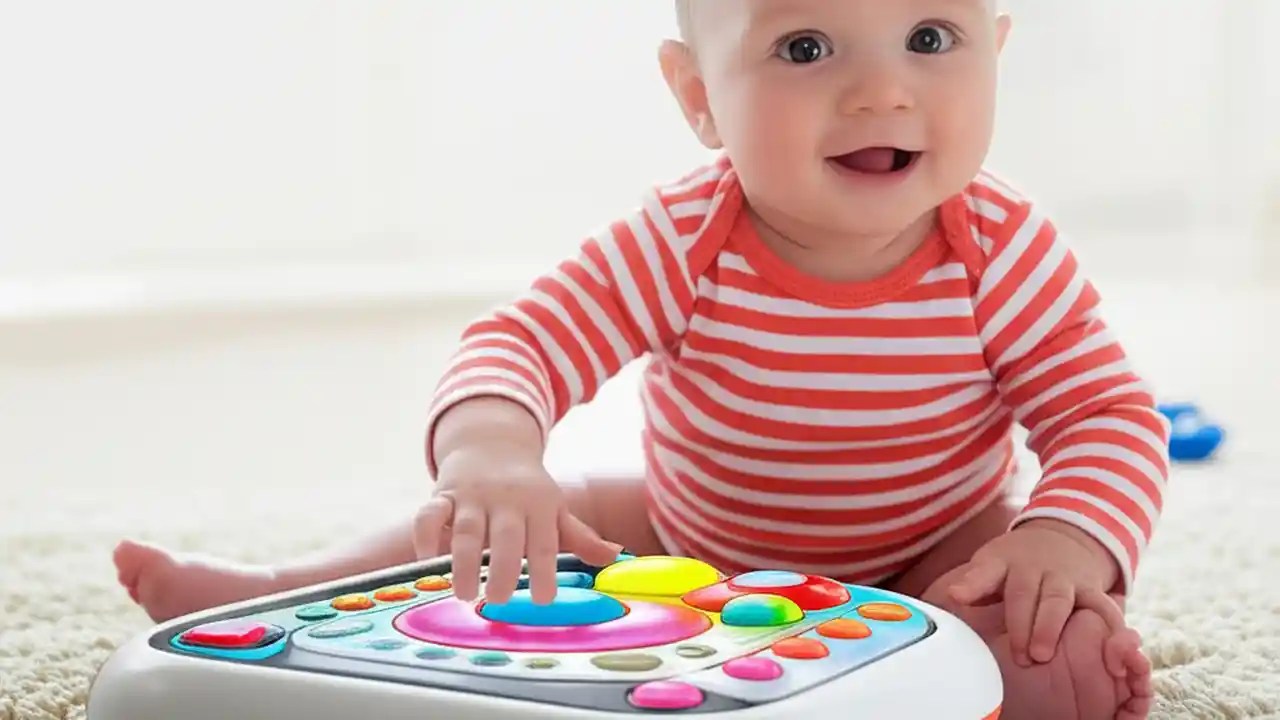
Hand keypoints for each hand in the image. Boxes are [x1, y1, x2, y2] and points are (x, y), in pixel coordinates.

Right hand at [414, 442, 621, 605]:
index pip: (545, 542)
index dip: (546, 570)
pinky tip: (427, 560)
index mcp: (539, 505)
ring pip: (465, 529)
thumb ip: (580, 537)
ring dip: (463, 561)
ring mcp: (472, 496)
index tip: (544, 599)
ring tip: (465, 593)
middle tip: (500, 600)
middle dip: (504, 568)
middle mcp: (506, 500)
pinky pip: (429, 513)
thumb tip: (615, 557)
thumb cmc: (529, 489)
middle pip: (506, 535)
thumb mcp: (556, 508)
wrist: (492, 443)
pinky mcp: (443, 494)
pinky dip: (425, 535)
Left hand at [947, 519, 1124, 665]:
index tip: (955, 595)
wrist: (1064, 537)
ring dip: (1049, 628)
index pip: (986, 570)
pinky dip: (1108, 629)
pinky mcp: (1091, 588)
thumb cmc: (1016, 561)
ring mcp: (1064, 576)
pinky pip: (1103, 607)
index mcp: (1004, 561)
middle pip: (1024, 592)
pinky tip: (1106, 652)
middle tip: (1013, 653)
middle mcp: (1035, 567)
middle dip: (1019, 624)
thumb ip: (974, 582)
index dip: (971, 583)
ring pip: (1058, 600)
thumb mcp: (991, 563)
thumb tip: (951, 595)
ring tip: (1041, 655)